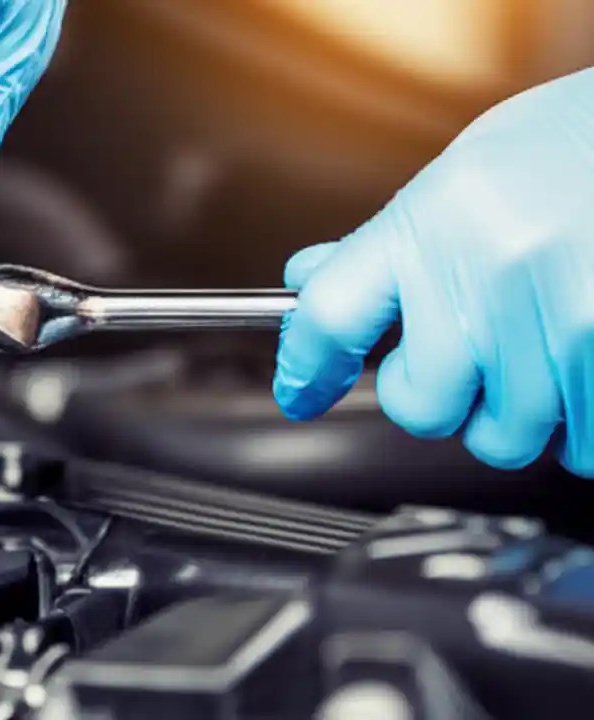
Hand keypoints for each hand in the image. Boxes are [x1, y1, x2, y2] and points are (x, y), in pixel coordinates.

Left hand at [274, 68, 593, 475]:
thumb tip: (309, 278)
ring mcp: (561, 323)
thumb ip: (394, 239)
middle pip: (421, 406)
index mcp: (437, 220)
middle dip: (439, 396)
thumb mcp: (469, 176)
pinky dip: (579, 427)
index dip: (306, 364)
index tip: (302, 389)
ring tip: (543, 351)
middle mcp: (490, 274)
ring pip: (503, 437)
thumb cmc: (578, 146)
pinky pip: (579, 447)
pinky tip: (582, 373)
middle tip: (472, 357)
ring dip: (517, 414)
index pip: (330, 313)